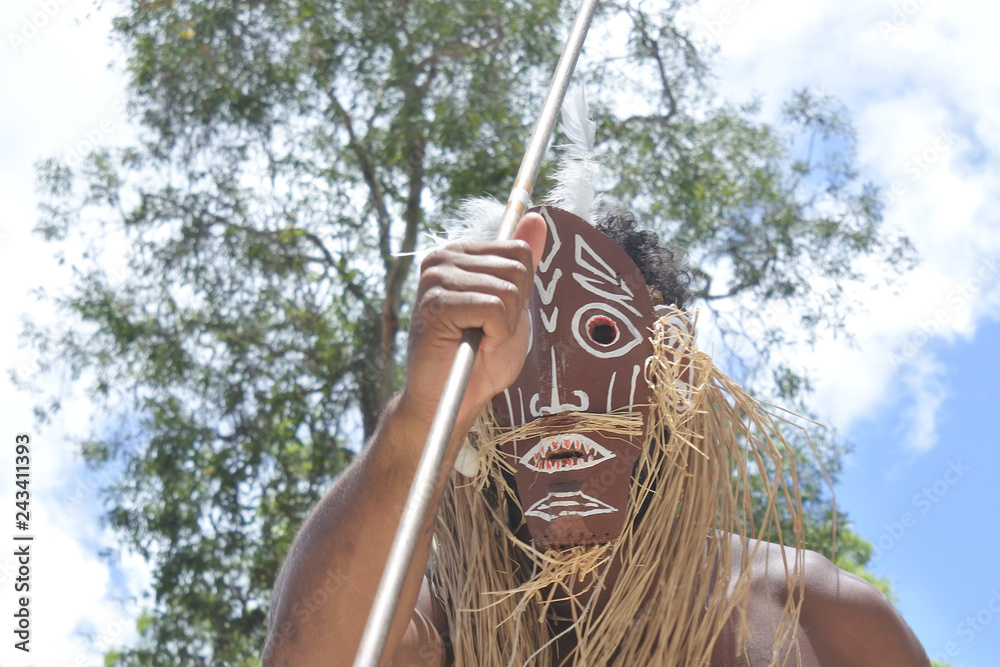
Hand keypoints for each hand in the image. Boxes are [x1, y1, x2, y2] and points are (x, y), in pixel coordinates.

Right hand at [400, 213, 545, 436]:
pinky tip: (474, 345)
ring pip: (508, 289)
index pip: (520, 250)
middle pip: (518, 266)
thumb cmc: (482, 359)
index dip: (521, 292)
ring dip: (504, 326)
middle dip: (515, 309)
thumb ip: (523, 265)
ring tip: (479, 341)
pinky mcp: (435, 302)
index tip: (497, 318)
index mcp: (460, 254)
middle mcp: (443, 257)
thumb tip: (538, 219)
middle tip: (488, 333)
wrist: (450, 400)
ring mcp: (436, 277)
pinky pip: (493, 306)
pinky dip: (496, 333)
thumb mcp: (513, 307)